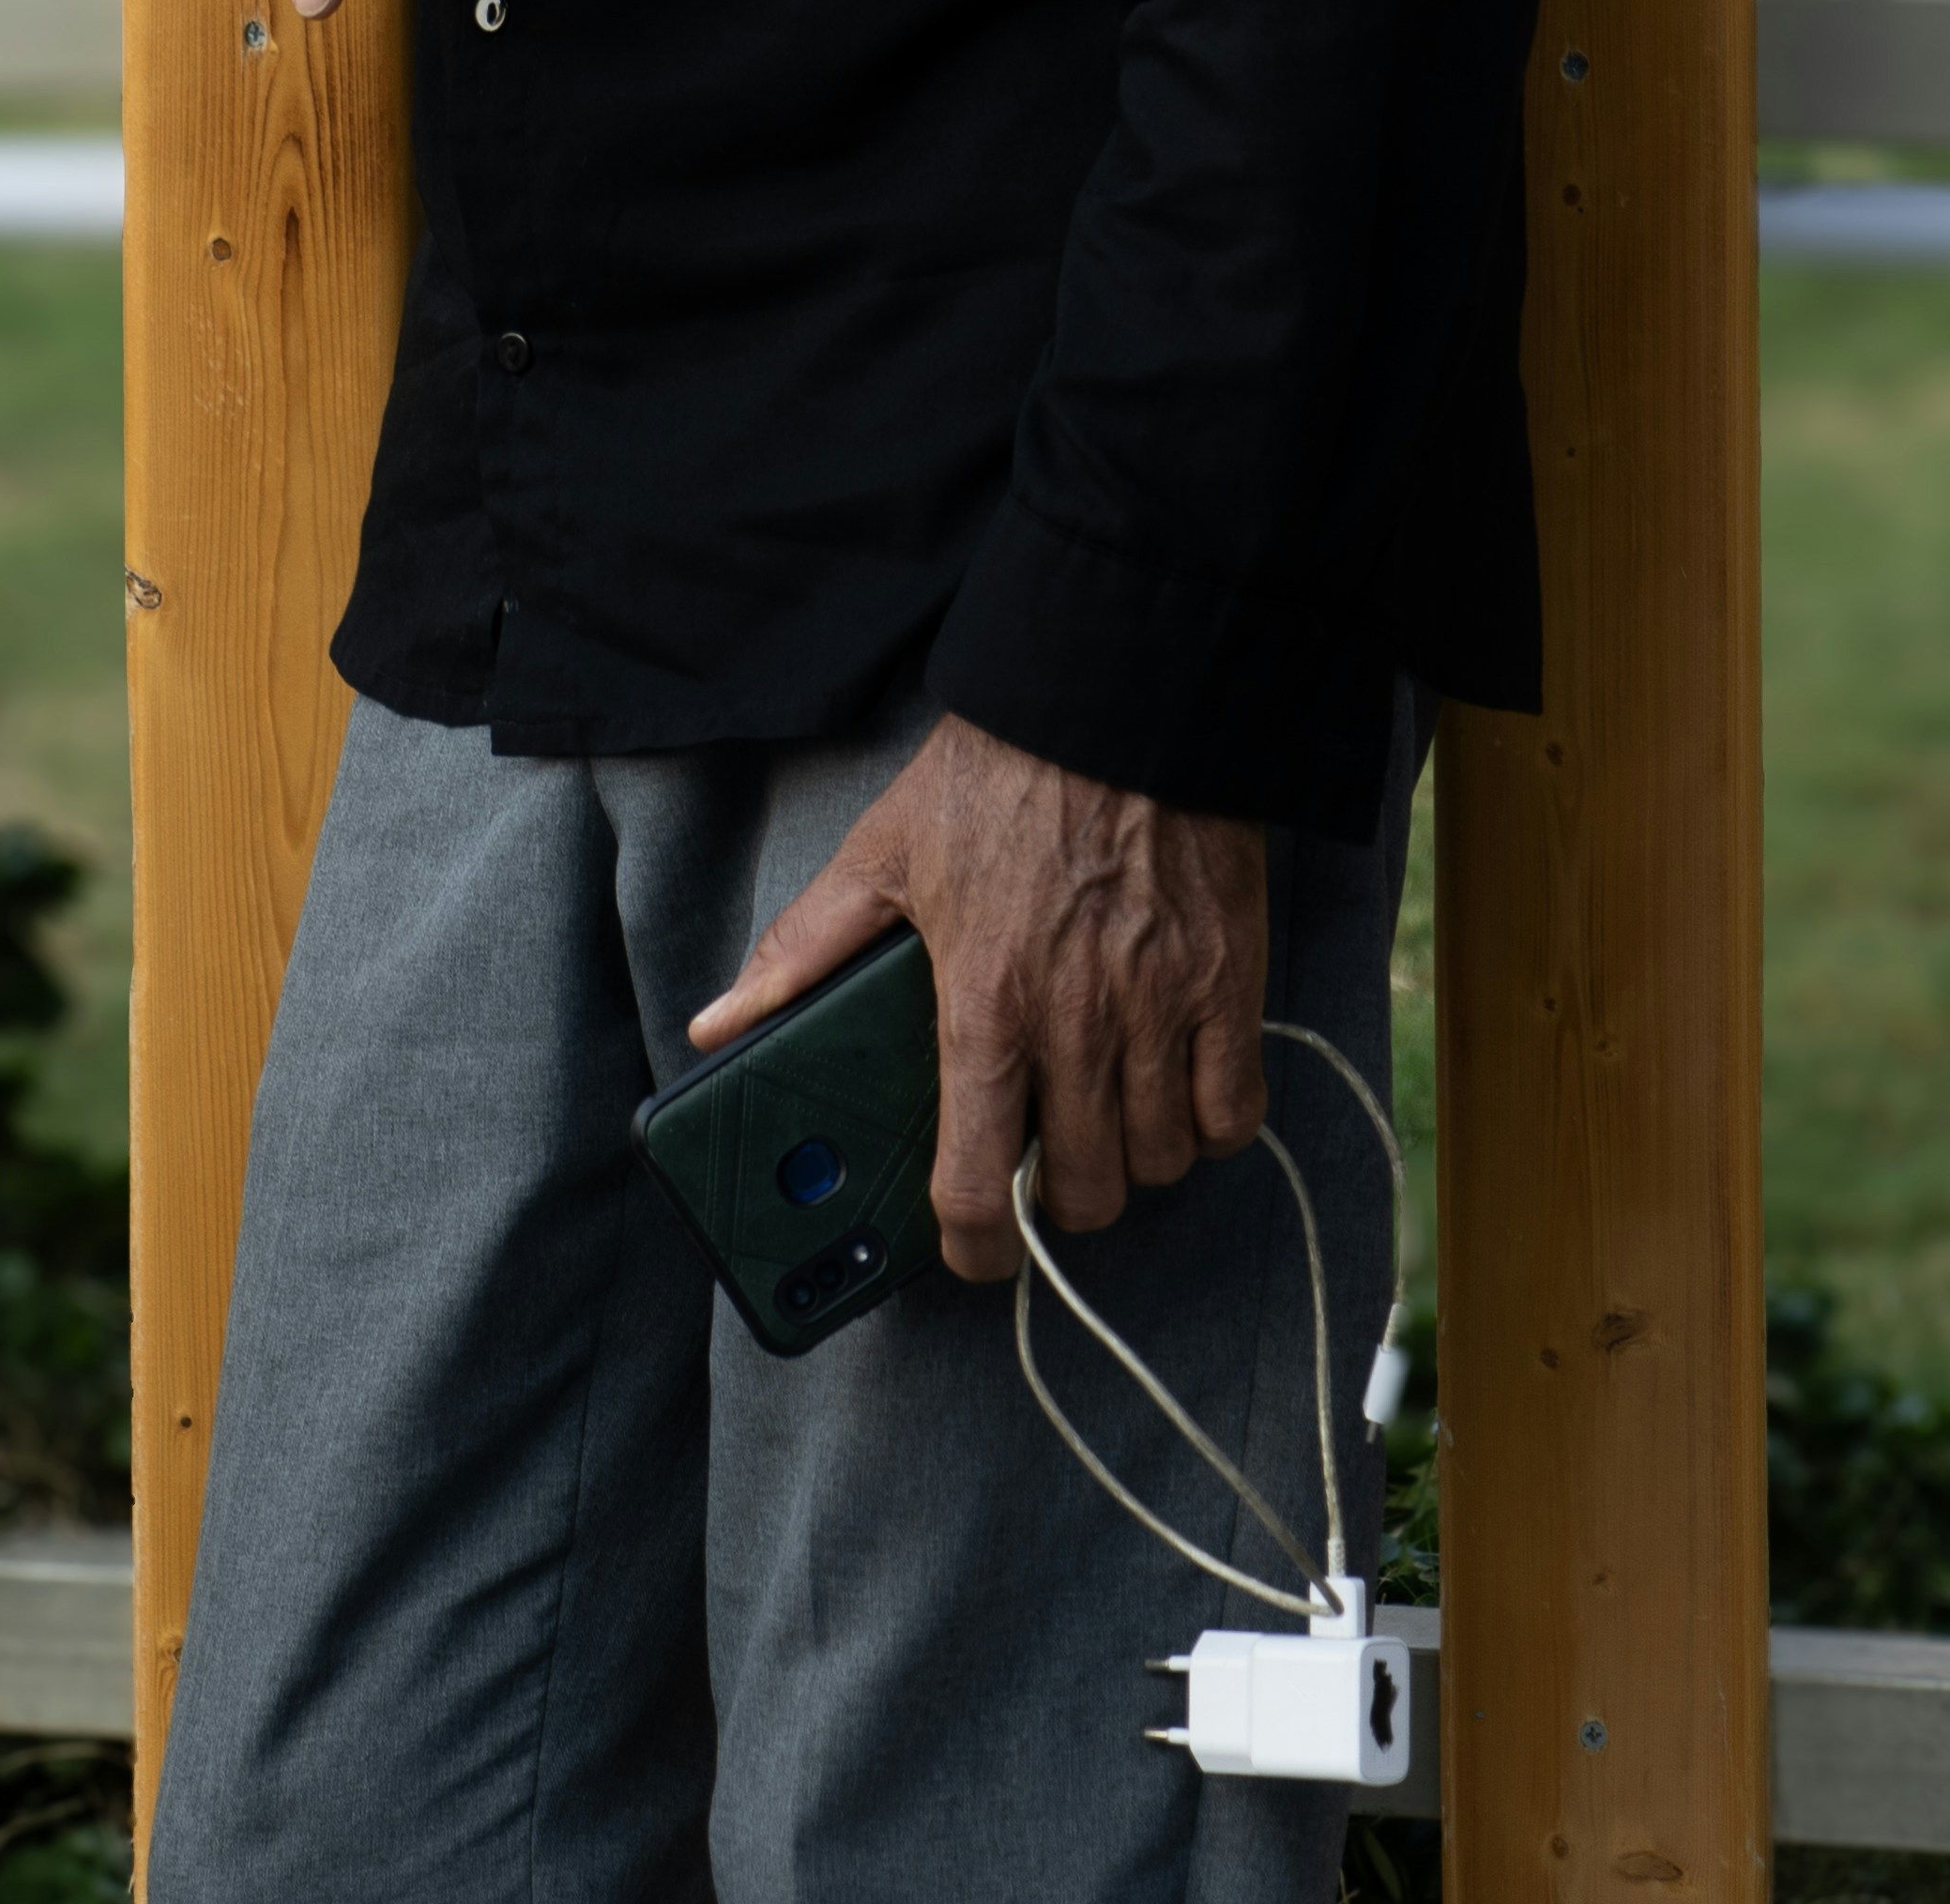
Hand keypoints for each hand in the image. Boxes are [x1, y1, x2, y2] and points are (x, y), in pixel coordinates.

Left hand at [685, 712, 1266, 1283]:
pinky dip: (1205, 1124)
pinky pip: (1231, 1114)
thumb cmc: (995, 775)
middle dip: (1056, 1199)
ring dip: (1129, 1162)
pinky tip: (1175, 1090)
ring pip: (1157, 1163)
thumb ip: (801, 950)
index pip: (975, 1181)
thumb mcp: (882, 854)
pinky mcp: (1229, 985)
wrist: (1113, 696)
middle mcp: (1074, 1021)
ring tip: (1105, 1119)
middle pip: (1082, 1192)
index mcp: (981, 1002)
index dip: (975, 1247)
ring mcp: (1160, 1007)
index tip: (974, 1252)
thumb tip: (718, 1024)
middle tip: (1042, 1159)